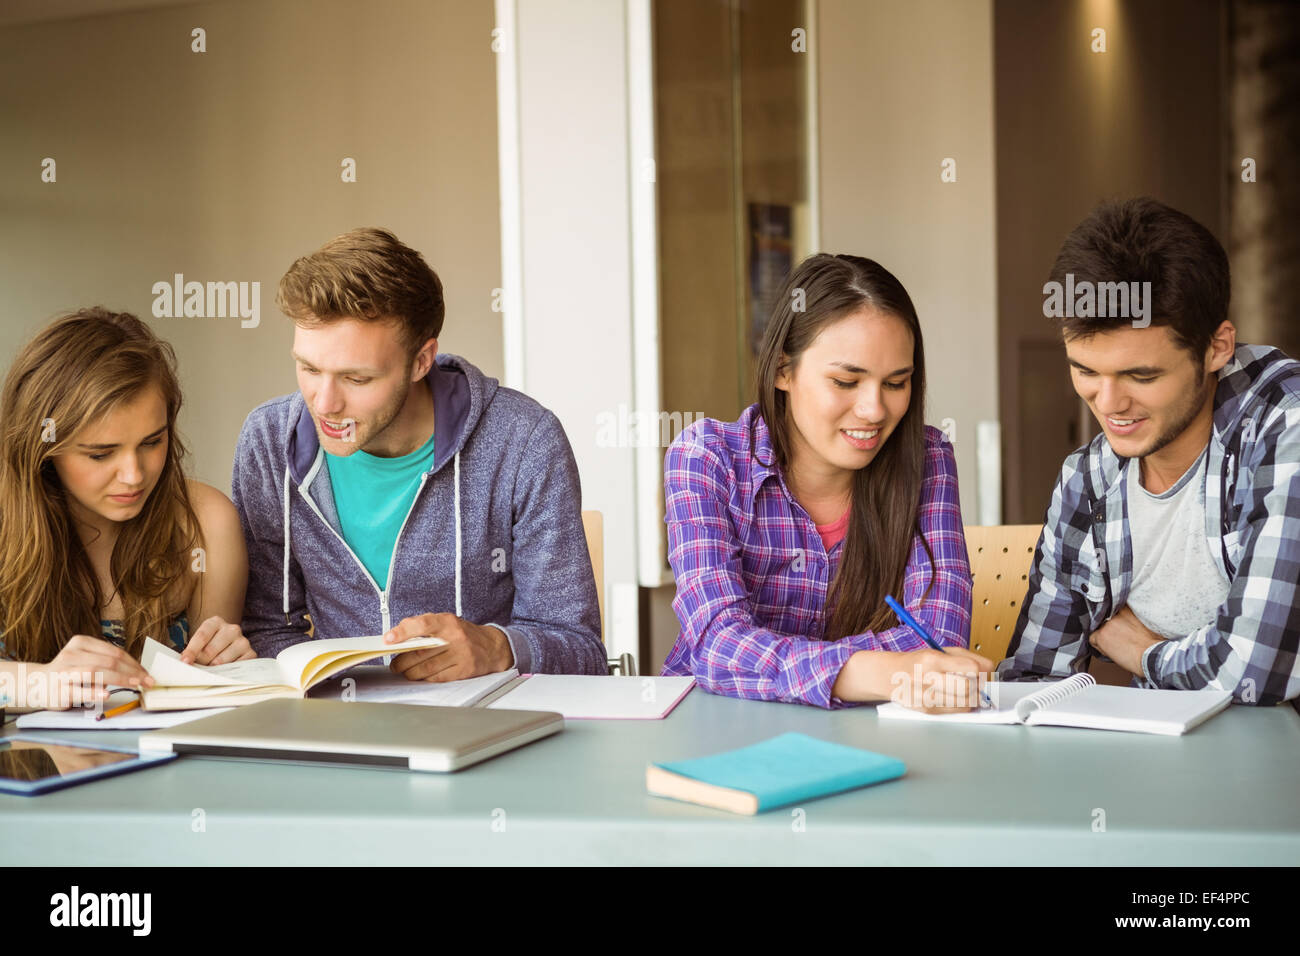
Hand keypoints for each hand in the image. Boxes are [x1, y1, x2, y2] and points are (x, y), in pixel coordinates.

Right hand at [33, 634, 154, 708]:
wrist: (37, 683)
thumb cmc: (69, 672)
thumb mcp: (86, 658)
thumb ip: (106, 660)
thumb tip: (137, 671)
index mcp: (80, 643)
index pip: (114, 651)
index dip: (133, 662)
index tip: (146, 673)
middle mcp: (71, 655)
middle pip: (108, 661)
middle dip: (132, 672)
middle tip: (147, 681)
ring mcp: (64, 672)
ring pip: (95, 672)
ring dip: (119, 678)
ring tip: (135, 684)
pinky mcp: (59, 690)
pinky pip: (79, 690)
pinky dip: (94, 691)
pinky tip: (107, 693)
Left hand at [180, 616, 257, 664]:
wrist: (227, 650)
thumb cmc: (208, 647)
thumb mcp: (198, 644)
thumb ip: (192, 651)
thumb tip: (187, 663)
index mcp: (215, 622)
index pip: (202, 636)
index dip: (192, 650)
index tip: (185, 662)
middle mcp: (231, 629)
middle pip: (211, 650)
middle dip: (201, 662)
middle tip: (198, 668)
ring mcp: (243, 641)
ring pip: (221, 660)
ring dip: (213, 669)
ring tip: (210, 669)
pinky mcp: (251, 653)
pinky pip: (234, 667)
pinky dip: (226, 672)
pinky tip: (223, 670)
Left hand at [383, 613, 514, 681]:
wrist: (493, 647)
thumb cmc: (463, 634)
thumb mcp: (447, 623)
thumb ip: (424, 626)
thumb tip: (397, 636)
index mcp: (448, 621)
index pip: (422, 625)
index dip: (403, 632)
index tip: (388, 639)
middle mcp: (455, 637)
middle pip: (420, 653)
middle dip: (402, 661)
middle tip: (395, 664)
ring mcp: (461, 655)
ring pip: (426, 668)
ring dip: (410, 673)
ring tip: (406, 671)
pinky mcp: (464, 670)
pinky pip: (437, 678)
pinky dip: (425, 679)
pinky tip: (422, 676)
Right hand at [836, 647, 993, 712]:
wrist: (889, 676)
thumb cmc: (918, 662)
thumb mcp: (940, 651)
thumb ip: (967, 657)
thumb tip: (990, 669)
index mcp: (933, 659)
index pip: (972, 668)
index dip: (981, 670)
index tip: (979, 670)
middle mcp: (929, 679)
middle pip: (970, 688)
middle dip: (977, 686)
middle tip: (974, 682)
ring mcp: (927, 697)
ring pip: (967, 702)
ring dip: (972, 697)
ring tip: (964, 689)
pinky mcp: (928, 710)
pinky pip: (958, 711)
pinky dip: (962, 705)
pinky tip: (954, 697)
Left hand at [1089, 605, 1162, 675]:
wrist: (1153, 656)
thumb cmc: (1153, 643)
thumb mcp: (1146, 623)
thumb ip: (1132, 618)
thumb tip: (1126, 622)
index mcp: (1127, 608)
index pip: (1112, 610)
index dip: (1115, 621)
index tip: (1118, 627)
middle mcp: (1116, 613)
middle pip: (1105, 620)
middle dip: (1110, 629)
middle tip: (1119, 638)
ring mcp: (1108, 624)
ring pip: (1098, 629)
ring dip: (1105, 637)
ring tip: (1117, 646)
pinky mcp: (1102, 635)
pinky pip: (1092, 639)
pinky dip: (1099, 646)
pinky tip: (1111, 651)